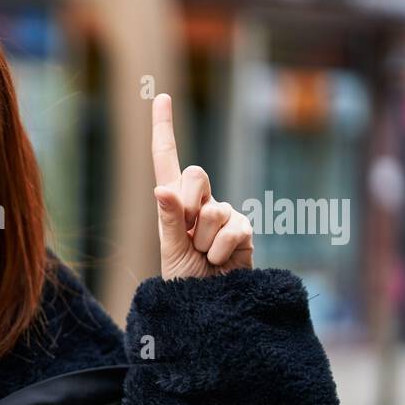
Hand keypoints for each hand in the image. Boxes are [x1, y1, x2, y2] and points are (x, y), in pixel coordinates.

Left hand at [151, 93, 252, 278]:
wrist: (209, 308)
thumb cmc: (184, 282)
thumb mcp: (170, 253)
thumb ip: (168, 221)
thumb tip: (161, 189)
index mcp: (173, 204)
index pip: (167, 160)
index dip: (164, 128)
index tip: (160, 96)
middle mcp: (199, 202)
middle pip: (195, 175)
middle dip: (186, 207)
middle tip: (188, 241)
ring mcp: (224, 214)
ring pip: (213, 209)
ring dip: (202, 242)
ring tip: (203, 260)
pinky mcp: (244, 230)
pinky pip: (232, 229)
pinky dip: (219, 252)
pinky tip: (220, 264)